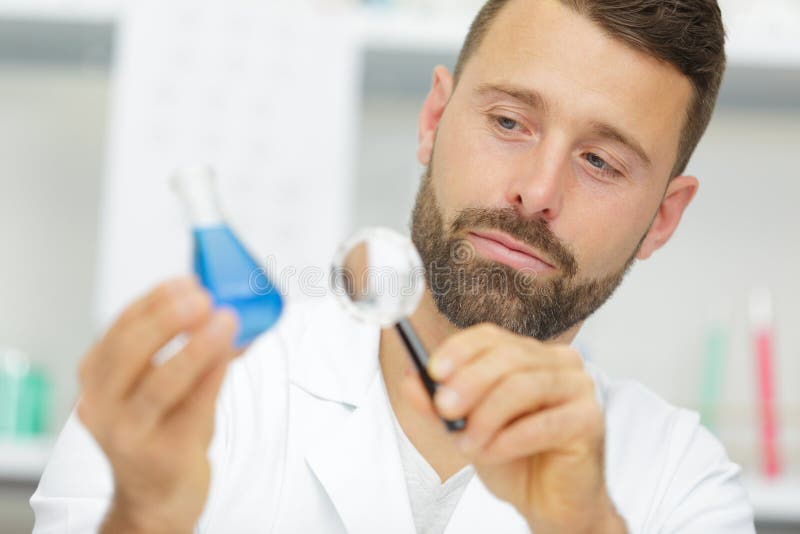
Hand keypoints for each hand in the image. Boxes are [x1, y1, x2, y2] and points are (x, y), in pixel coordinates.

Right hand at [76, 275, 239, 533]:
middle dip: (167, 319)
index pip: (119, 329)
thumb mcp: (164, 386)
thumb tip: (228, 313)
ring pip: (159, 384)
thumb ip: (188, 350)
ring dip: (195, 348)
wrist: (158, 498)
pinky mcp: (164, 455)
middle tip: (203, 298)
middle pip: (128, 353)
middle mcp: (103, 406)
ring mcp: (130, 435)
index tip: (187, 282)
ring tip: (224, 322)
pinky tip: (230, 355)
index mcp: (98, 380)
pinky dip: (212, 377)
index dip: (154, 301)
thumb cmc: (163, 432)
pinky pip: (191, 410)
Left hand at [404, 323, 626, 533]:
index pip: (491, 336)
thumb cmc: (514, 458)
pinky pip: (544, 423)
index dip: (460, 350)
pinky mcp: (590, 419)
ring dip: (486, 417)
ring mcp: (579, 387)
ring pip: (523, 386)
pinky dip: (509, 439)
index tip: (434, 372)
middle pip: (508, 356)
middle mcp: (558, 362)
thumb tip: (412, 379)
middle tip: (445, 409)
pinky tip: (492, 453)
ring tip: (467, 444)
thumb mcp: (466, 429)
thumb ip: (438, 405)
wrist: (549, 502)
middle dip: (469, 383)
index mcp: (529, 354)